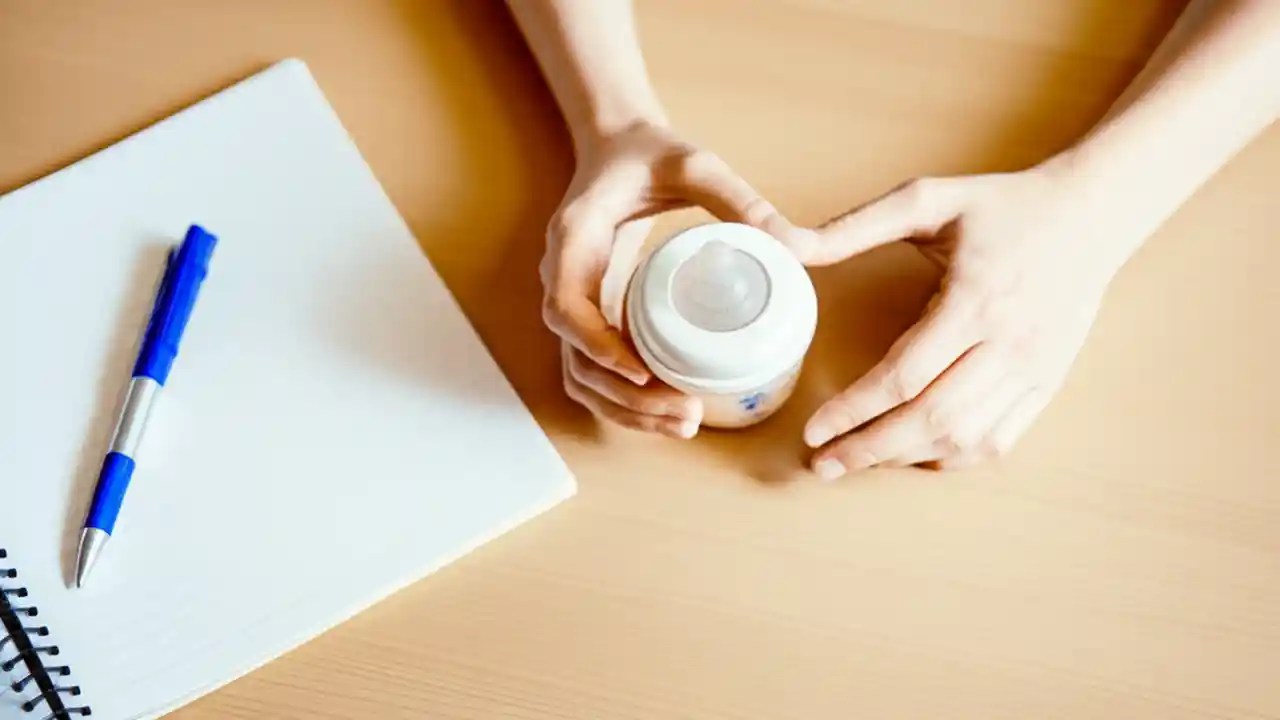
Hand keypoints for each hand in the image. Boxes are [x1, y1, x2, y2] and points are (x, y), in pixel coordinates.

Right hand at [543, 121, 793, 437]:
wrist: (616, 147)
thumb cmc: (649, 155)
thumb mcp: (695, 166)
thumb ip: (741, 200)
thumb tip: (796, 245)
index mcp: (576, 238)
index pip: (566, 306)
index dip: (598, 345)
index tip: (642, 370)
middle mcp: (563, 276)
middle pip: (575, 358)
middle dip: (624, 396)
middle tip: (685, 414)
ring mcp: (573, 301)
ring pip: (580, 376)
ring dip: (623, 408)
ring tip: (682, 424)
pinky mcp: (591, 316)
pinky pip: (593, 371)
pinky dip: (622, 399)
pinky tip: (666, 410)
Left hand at [791, 160, 1132, 477]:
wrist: (1092, 215)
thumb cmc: (1003, 206)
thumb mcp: (927, 199)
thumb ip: (854, 226)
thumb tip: (787, 245)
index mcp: (975, 301)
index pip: (903, 377)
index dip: (853, 410)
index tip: (814, 430)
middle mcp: (1008, 344)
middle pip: (930, 419)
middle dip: (870, 448)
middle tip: (824, 464)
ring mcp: (1033, 371)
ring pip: (963, 438)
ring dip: (905, 458)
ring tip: (859, 460)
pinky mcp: (1047, 385)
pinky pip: (998, 441)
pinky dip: (952, 457)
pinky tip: (914, 454)